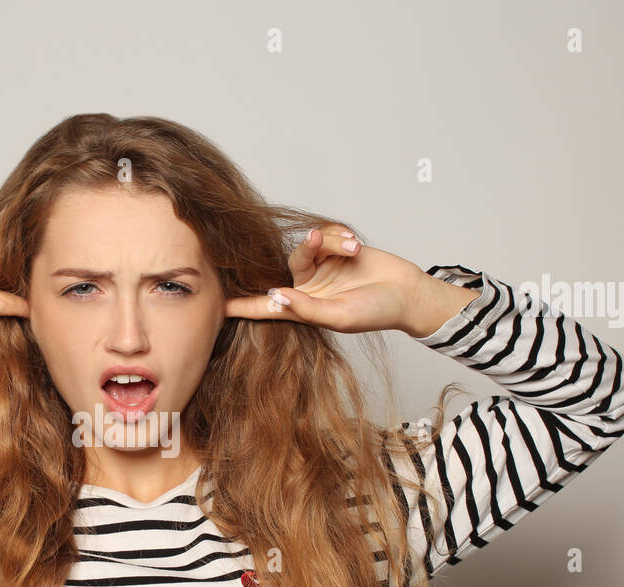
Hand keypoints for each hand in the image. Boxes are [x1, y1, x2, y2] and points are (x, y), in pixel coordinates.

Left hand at [223, 224, 459, 336]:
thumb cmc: (376, 311)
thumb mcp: (339, 315)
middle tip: (320, 241)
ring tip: (354, 248)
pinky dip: (341, 237)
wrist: (407, 292)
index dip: (241, 306)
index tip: (215, 306)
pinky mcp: (335, 249)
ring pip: (308, 246)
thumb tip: (274, 296)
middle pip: (287, 265)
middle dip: (307, 250)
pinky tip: (358, 245)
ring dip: (331, 242)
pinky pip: (327, 235)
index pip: (265, 307)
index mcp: (303, 308)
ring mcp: (321, 267)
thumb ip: (306, 307)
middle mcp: (307, 287)